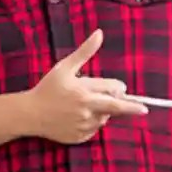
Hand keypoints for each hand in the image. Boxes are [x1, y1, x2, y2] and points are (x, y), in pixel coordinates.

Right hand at [22, 29, 148, 143]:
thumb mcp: (65, 67)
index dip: (120, 88)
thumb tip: (99, 33)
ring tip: (86, 104)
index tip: (123, 89)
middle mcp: (86, 111)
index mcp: (84, 93)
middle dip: (130, 107)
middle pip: (117, 109)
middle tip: (141, 107)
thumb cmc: (48, 88)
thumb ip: (85, 51)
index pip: (114, 90)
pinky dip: (92, 122)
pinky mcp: (80, 137)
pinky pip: (95, 129)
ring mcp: (84, 126)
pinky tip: (79, 115)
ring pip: (105, 119)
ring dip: (103, 112)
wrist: (30, 114)